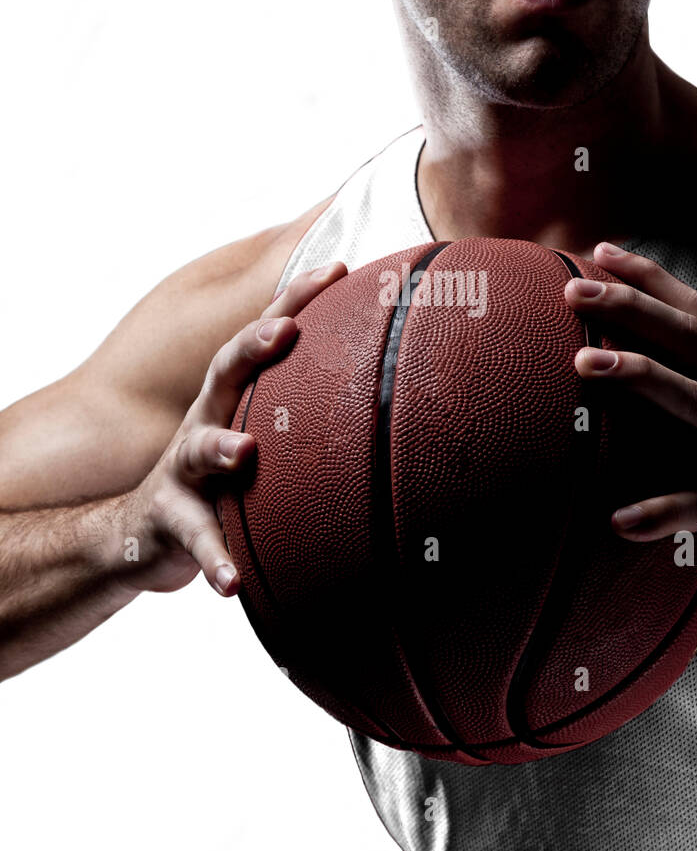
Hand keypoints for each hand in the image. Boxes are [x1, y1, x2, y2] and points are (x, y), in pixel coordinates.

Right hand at [115, 261, 346, 596]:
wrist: (142, 534)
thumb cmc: (223, 478)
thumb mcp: (262, 436)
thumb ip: (311, 416)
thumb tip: (401, 396)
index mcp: (236, 396)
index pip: (266, 334)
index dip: (298, 297)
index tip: (340, 268)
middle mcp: (206, 419)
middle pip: (224, 371)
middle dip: (252, 346)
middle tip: (285, 331)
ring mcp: (182, 469)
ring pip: (199, 450)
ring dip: (221, 447)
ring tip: (246, 452)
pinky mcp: (170, 519)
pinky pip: (195, 539)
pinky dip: (214, 559)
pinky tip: (233, 582)